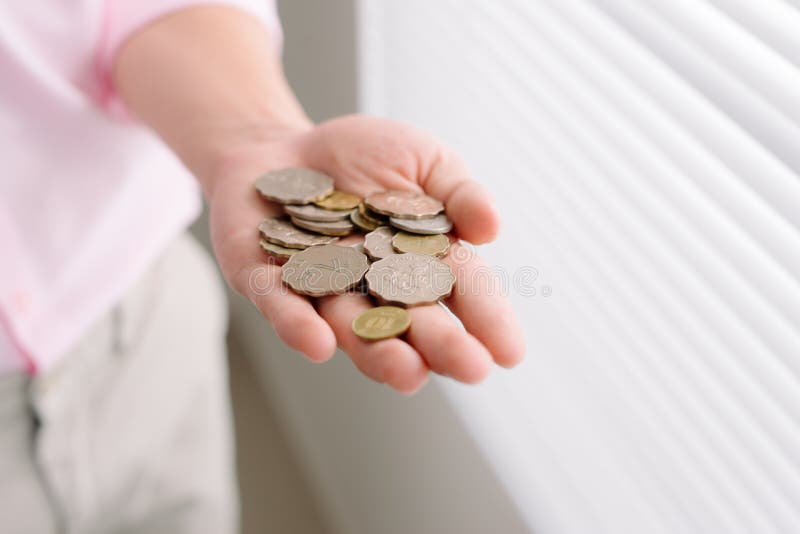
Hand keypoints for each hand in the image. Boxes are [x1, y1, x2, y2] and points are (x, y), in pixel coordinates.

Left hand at [208, 115, 524, 392]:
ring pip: (350, 327)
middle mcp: (373, 285)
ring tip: (408, 373)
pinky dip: (299, 325)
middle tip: (471, 369)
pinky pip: (282, 305)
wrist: (280, 145)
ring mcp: (320, 287)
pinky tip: (320, 344)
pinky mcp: (266, 280)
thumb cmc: (359, 155)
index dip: (486, 321)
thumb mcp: (421, 158)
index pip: (460, 290)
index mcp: (418, 260)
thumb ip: (458, 192)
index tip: (511, 352)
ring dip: (377, 352)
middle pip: (410, 320)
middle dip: (440, 346)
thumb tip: (492, 228)